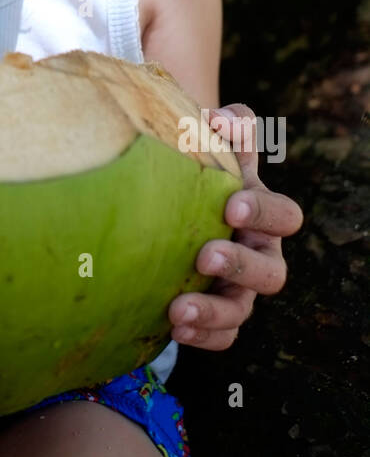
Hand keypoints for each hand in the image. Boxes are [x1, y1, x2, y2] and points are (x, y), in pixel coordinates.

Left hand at [167, 103, 303, 350]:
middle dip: (241, 266)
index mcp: (264, 213)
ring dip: (214, 312)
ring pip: (242, 311)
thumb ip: (229, 124)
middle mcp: (259, 254)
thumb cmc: (199, 165)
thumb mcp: (214, 140)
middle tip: (205, 256)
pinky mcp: (217, 315)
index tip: (230, 204)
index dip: (263, 212)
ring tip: (177, 310)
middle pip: (271, 273)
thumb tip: (219, 119)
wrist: (171, 195)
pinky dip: (203, 337)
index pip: (284, 217)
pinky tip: (173, 329)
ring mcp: (239, 289)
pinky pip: (221, 337)